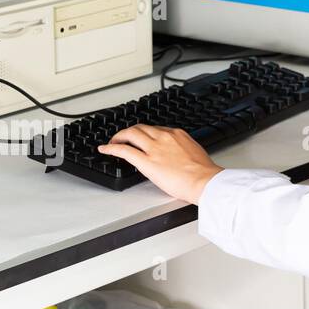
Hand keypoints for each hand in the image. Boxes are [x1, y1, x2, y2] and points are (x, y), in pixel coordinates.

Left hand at [97, 125, 223, 203]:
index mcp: (177, 134)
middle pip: (140, 128)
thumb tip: (176, 156)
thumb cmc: (202, 172)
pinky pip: (123, 150)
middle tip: (123, 138)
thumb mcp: (194, 152)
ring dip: (119, 137)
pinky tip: (105, 149)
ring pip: (130, 134)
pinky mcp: (146, 161)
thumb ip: (182, 150)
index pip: (156, 128)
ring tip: (113, 142)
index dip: (145, 133)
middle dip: (129, 132)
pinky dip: (111, 148)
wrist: (204, 181)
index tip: (141, 138)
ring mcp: (154, 148)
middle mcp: (164, 137)